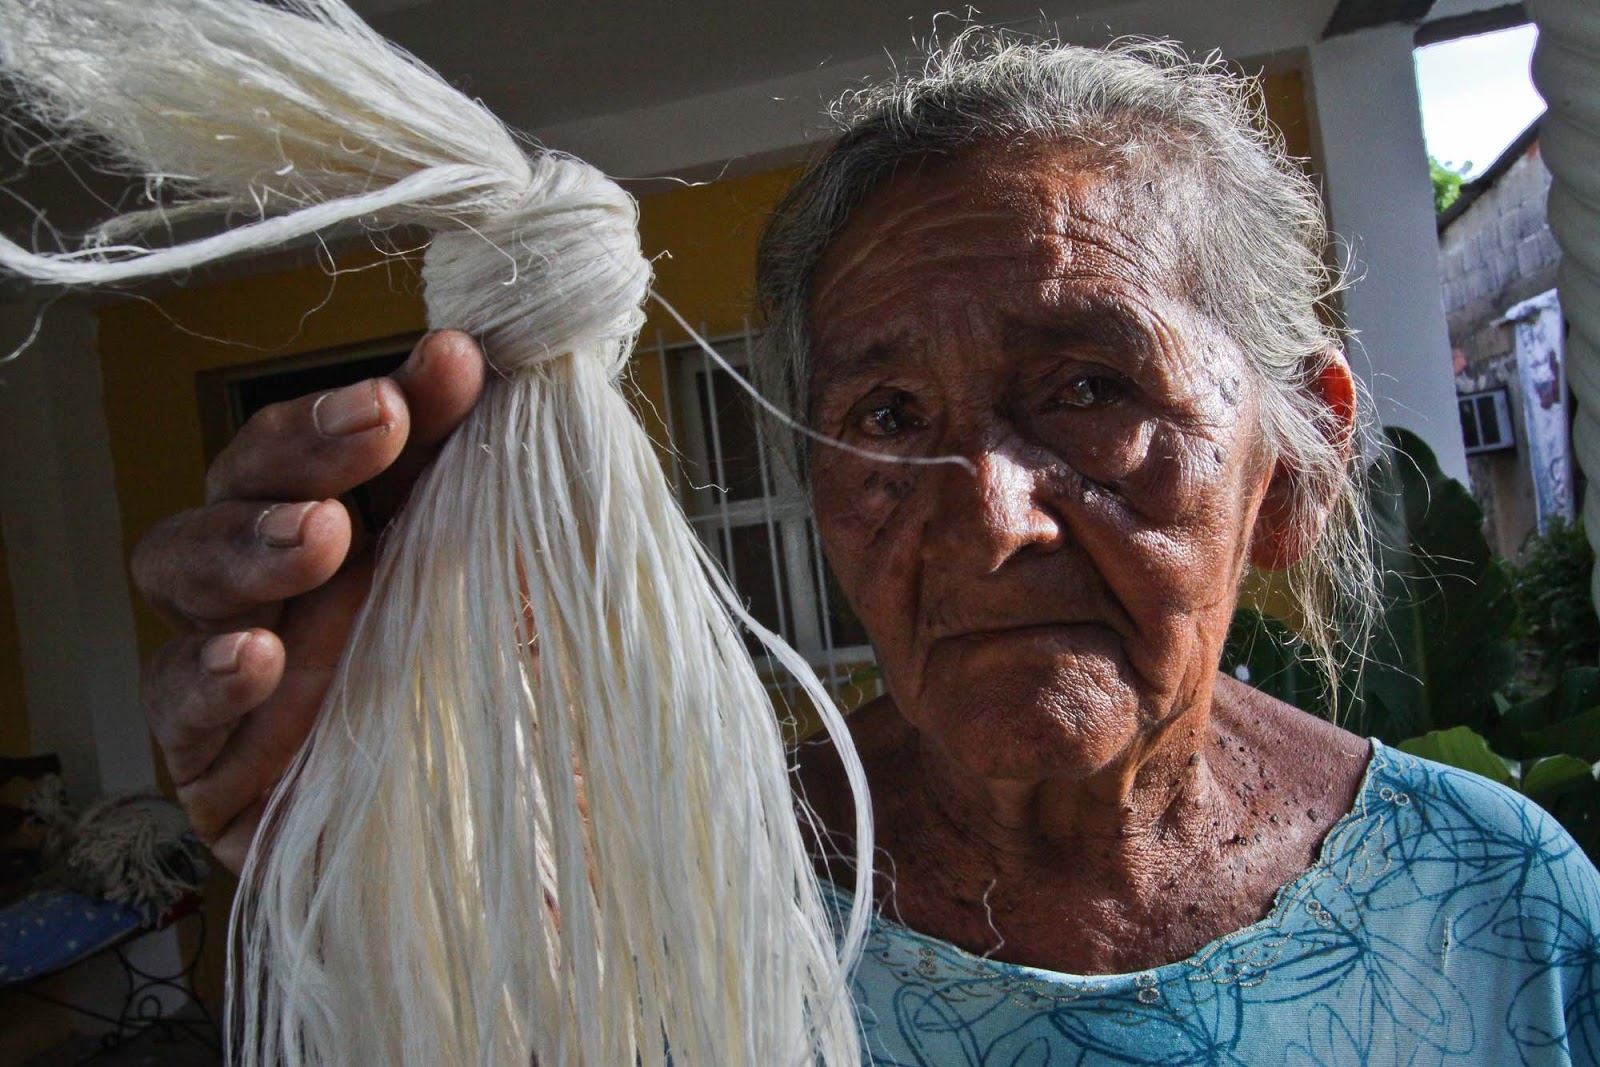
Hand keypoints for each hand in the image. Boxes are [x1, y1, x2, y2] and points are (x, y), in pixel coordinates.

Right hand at [132, 330, 485, 871]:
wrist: (525, 867)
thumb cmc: (514, 722)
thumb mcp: (528, 604)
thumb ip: (509, 501)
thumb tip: (524, 381)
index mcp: (356, 537)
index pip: (333, 446)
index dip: (378, 397)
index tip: (448, 369)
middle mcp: (282, 590)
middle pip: (242, 486)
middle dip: (307, 449)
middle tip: (378, 427)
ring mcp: (237, 673)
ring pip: (184, 575)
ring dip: (249, 543)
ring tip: (320, 535)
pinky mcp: (214, 768)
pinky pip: (181, 713)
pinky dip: (210, 677)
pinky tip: (258, 655)